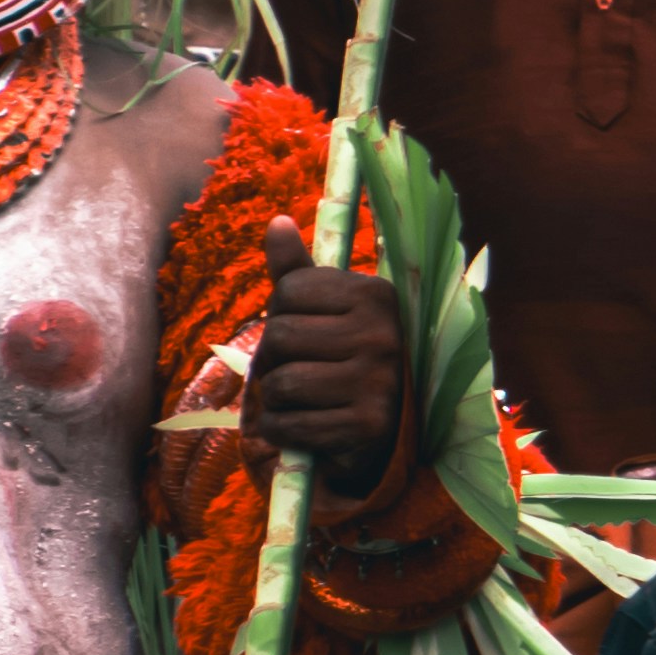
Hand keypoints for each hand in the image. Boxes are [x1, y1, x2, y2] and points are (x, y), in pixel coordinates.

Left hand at [243, 218, 402, 478]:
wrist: (382, 431)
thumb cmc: (345, 359)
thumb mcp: (327, 310)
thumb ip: (297, 271)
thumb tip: (276, 223)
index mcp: (376, 295)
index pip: (289, 290)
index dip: (279, 313)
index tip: (301, 330)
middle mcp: (383, 335)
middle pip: (280, 336)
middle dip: (272, 359)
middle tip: (293, 370)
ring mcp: (378, 383)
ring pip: (280, 384)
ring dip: (274, 399)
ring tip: (298, 400)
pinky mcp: (367, 428)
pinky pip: (288, 426)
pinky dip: (279, 430)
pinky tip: (299, 427)